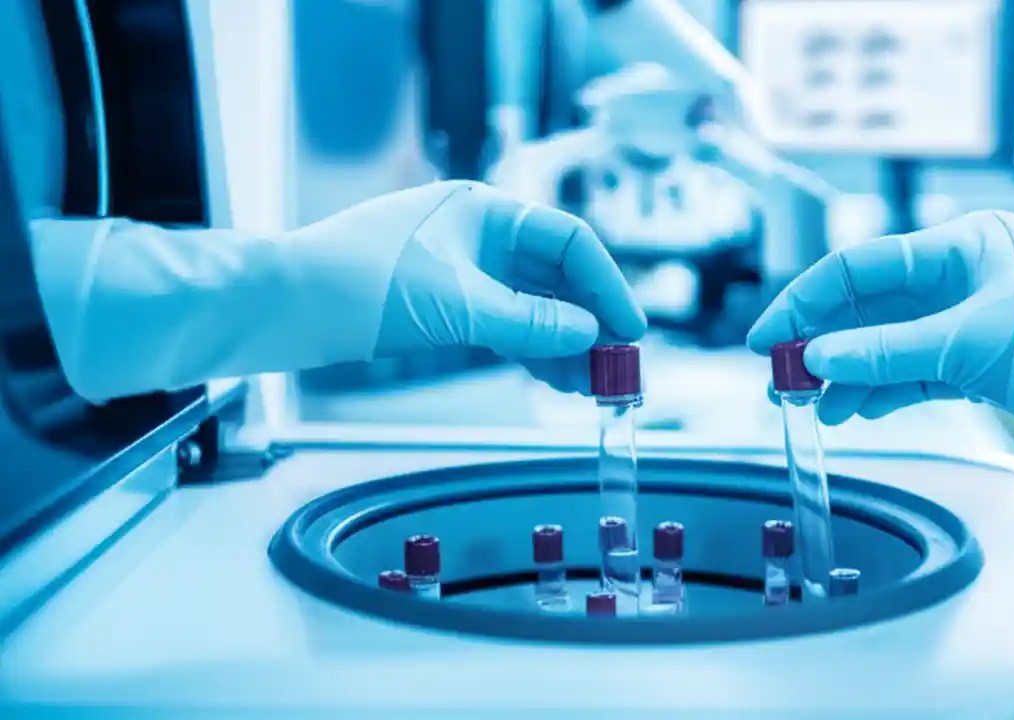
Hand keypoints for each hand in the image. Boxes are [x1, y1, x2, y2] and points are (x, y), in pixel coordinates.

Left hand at [362, 181, 645, 392]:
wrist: (280, 307)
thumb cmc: (357, 283)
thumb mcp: (458, 305)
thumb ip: (530, 322)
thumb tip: (589, 334)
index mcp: (484, 208)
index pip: (569, 241)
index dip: (606, 285)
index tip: (630, 329)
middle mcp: (478, 234)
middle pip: (555, 276)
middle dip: (588, 321)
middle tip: (617, 367)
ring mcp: (461, 270)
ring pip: (532, 305)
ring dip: (564, 344)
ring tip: (590, 386)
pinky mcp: (442, 306)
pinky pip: (505, 325)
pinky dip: (531, 350)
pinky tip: (554, 379)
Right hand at [748, 211, 1013, 427]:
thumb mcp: (976, 341)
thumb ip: (889, 351)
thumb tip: (817, 356)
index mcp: (966, 244)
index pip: (865, 266)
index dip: (808, 301)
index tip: (768, 338)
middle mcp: (967, 276)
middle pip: (872, 307)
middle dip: (824, 342)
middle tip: (783, 380)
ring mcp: (976, 320)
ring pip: (891, 344)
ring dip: (851, 373)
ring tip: (814, 407)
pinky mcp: (988, 362)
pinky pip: (918, 371)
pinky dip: (886, 390)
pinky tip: (858, 409)